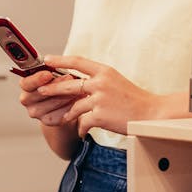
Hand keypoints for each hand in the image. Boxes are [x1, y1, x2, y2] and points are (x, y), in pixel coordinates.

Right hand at [18, 69, 83, 126]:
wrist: (61, 101)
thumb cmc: (56, 82)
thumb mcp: (52, 72)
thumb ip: (51, 69)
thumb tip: (57, 62)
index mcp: (26, 85)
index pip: (26, 83)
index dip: (37, 79)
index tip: (48, 74)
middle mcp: (27, 100)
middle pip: (39, 93)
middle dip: (56, 85)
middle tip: (70, 78)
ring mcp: (36, 112)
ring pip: (51, 104)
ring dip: (66, 95)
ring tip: (79, 87)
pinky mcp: (47, 121)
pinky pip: (59, 115)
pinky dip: (70, 106)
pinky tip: (78, 99)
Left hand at [37, 55, 166, 137]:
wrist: (150, 114)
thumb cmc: (134, 99)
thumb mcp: (116, 81)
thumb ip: (98, 80)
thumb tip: (81, 81)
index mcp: (105, 71)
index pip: (78, 61)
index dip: (60, 60)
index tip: (47, 60)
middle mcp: (101, 82)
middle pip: (69, 84)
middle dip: (52, 88)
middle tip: (41, 90)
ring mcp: (100, 99)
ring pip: (74, 106)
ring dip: (67, 114)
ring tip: (63, 118)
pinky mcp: (100, 115)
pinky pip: (83, 122)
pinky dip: (81, 128)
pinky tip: (82, 131)